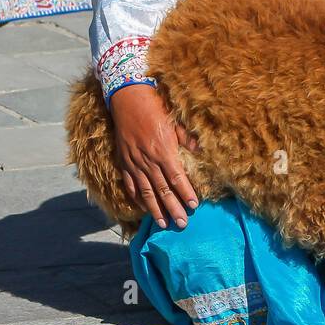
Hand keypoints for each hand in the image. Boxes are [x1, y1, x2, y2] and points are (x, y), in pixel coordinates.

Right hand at [109, 83, 199, 229]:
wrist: (127, 99)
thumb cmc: (154, 108)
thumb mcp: (175, 122)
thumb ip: (187, 139)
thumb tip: (200, 151)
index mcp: (164, 151)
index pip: (177, 178)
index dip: (186, 193)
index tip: (194, 206)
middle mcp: (148, 160)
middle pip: (162, 190)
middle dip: (173, 208)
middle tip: (182, 224)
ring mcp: (134, 163)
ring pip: (146, 192)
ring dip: (155, 209)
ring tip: (163, 223)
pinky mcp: (123, 161)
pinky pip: (130, 184)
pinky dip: (136, 198)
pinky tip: (143, 208)